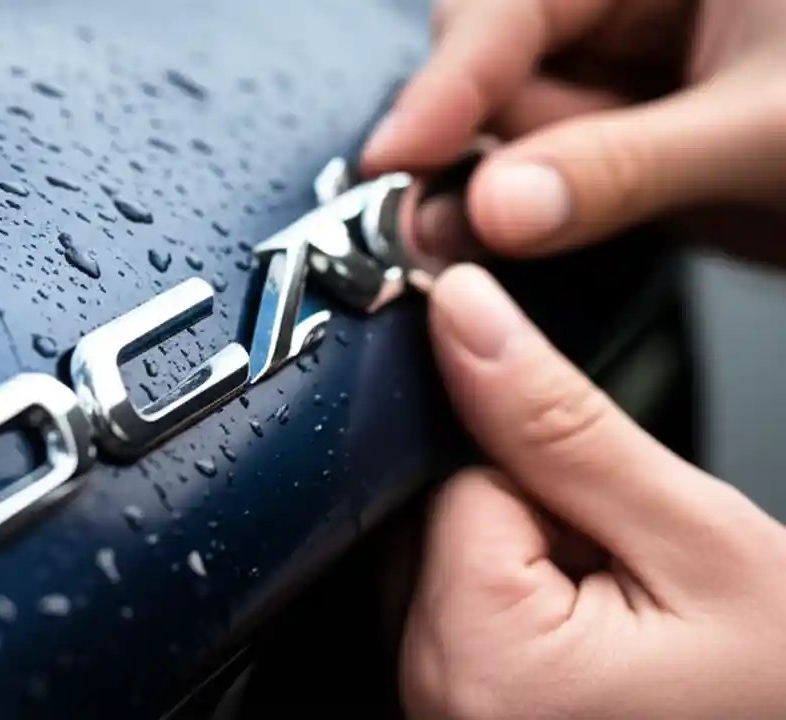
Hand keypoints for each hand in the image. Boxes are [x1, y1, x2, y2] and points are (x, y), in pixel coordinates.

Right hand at [364, 0, 785, 261]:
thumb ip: (620, 170)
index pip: (513, 5)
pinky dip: (529, 201)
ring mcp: (625, 54)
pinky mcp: (622, 116)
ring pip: (508, 113)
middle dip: (469, 139)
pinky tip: (537, 221)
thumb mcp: (767, 133)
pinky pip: (541, 154)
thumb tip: (496, 210)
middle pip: (491, 56)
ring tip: (513, 226)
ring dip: (500, 181)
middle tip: (447, 222)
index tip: (396, 159)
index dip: (449, 85)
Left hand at [401, 264, 785, 718]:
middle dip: (531, 518)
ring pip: (450, 553)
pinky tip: (590, 636)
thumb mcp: (692, 536)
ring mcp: (442, 706)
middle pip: (438, 516)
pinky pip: (462, 605)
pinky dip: (520, 600)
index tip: (612, 523)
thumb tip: (466, 311)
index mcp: (476, 658)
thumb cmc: (776, 691)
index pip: (454, 477)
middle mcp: (433, 691)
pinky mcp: (459, 705)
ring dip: (527, 559)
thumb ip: (561, 422)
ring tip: (617, 615)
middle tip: (626, 579)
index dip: (544, 477)